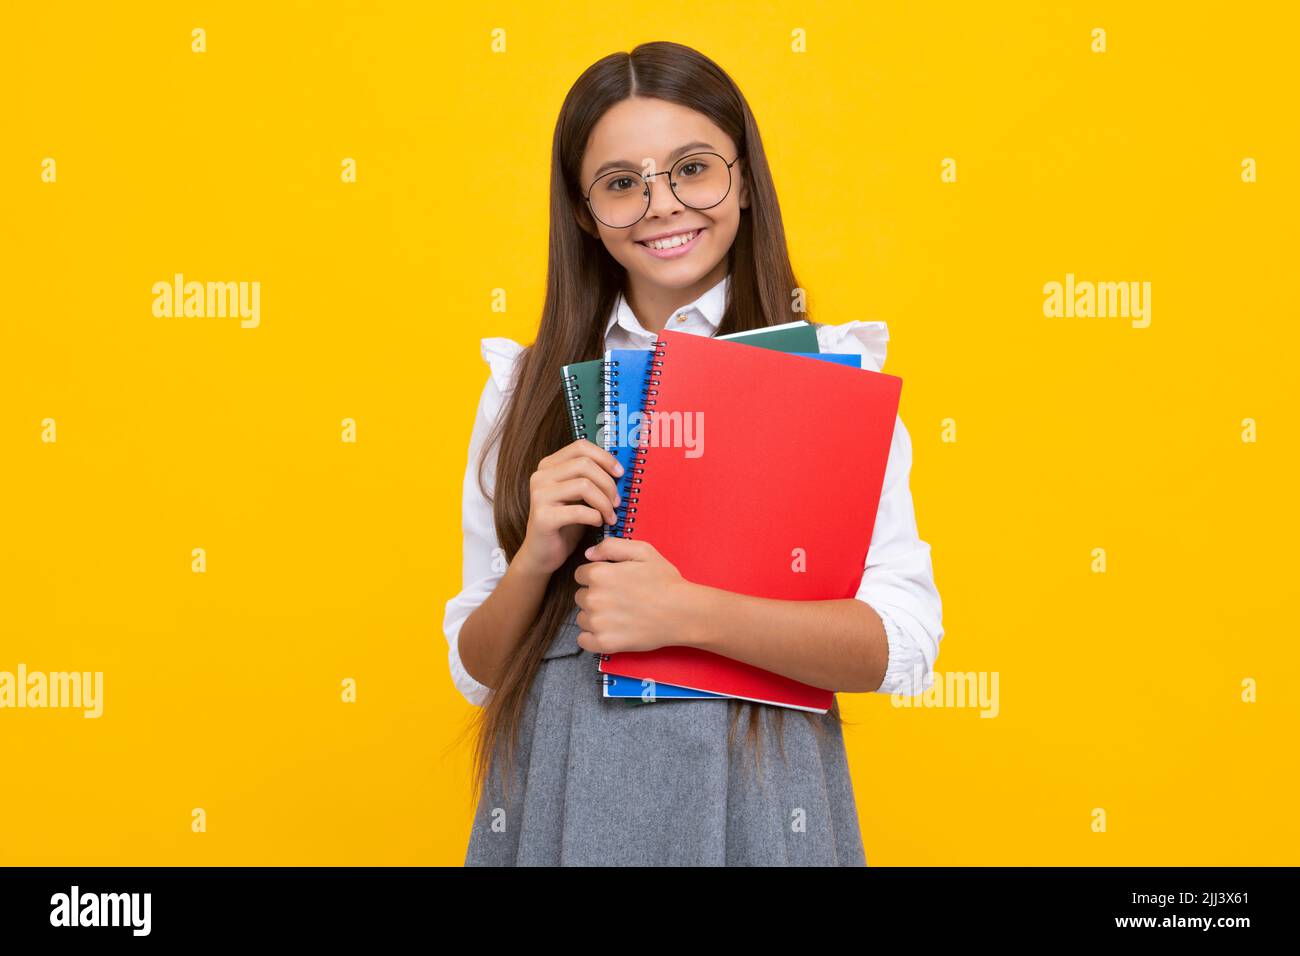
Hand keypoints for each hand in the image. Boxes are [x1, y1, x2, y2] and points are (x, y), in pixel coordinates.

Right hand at [515, 439, 622, 576]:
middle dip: (608, 484)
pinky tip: (598, 523)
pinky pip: (579, 511)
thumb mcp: (578, 496)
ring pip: (584, 485)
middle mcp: (540, 476)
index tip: (620, 473)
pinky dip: (595, 517)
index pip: (581, 447)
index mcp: (549, 466)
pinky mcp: (542, 517)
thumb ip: (590, 478)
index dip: (605, 458)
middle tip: (617, 502)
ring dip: (604, 502)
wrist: (541, 554)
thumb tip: (619, 468)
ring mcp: (539, 496)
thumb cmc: (564, 524)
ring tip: (610, 516)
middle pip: (585, 464)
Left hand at [574, 537, 697, 653]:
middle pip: (580, 596)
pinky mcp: (604, 643)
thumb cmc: (665, 581)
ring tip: (618, 615)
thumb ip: (611, 546)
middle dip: (595, 596)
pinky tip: (609, 631)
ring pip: (582, 618)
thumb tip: (589, 554)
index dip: (596, 577)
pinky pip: (584, 640)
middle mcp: (593, 598)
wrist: (682, 613)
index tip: (613, 582)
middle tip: (619, 599)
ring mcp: (598, 623)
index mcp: (599, 574)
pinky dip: (592, 637)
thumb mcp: (643, 551)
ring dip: (594, 616)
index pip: (581, 575)